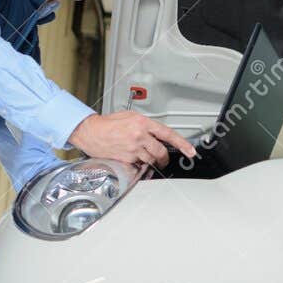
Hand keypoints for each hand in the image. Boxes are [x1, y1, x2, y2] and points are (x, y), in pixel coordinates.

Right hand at [68, 111, 198, 167]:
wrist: (91, 132)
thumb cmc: (108, 123)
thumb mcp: (130, 116)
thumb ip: (145, 125)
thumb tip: (157, 133)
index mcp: (142, 123)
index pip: (168, 134)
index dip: (182, 144)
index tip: (191, 151)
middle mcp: (139, 136)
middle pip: (161, 152)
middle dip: (165, 157)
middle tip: (164, 158)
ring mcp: (133, 149)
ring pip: (152, 160)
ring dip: (151, 160)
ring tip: (144, 155)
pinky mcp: (126, 159)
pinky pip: (140, 165)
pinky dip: (140, 164)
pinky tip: (134, 158)